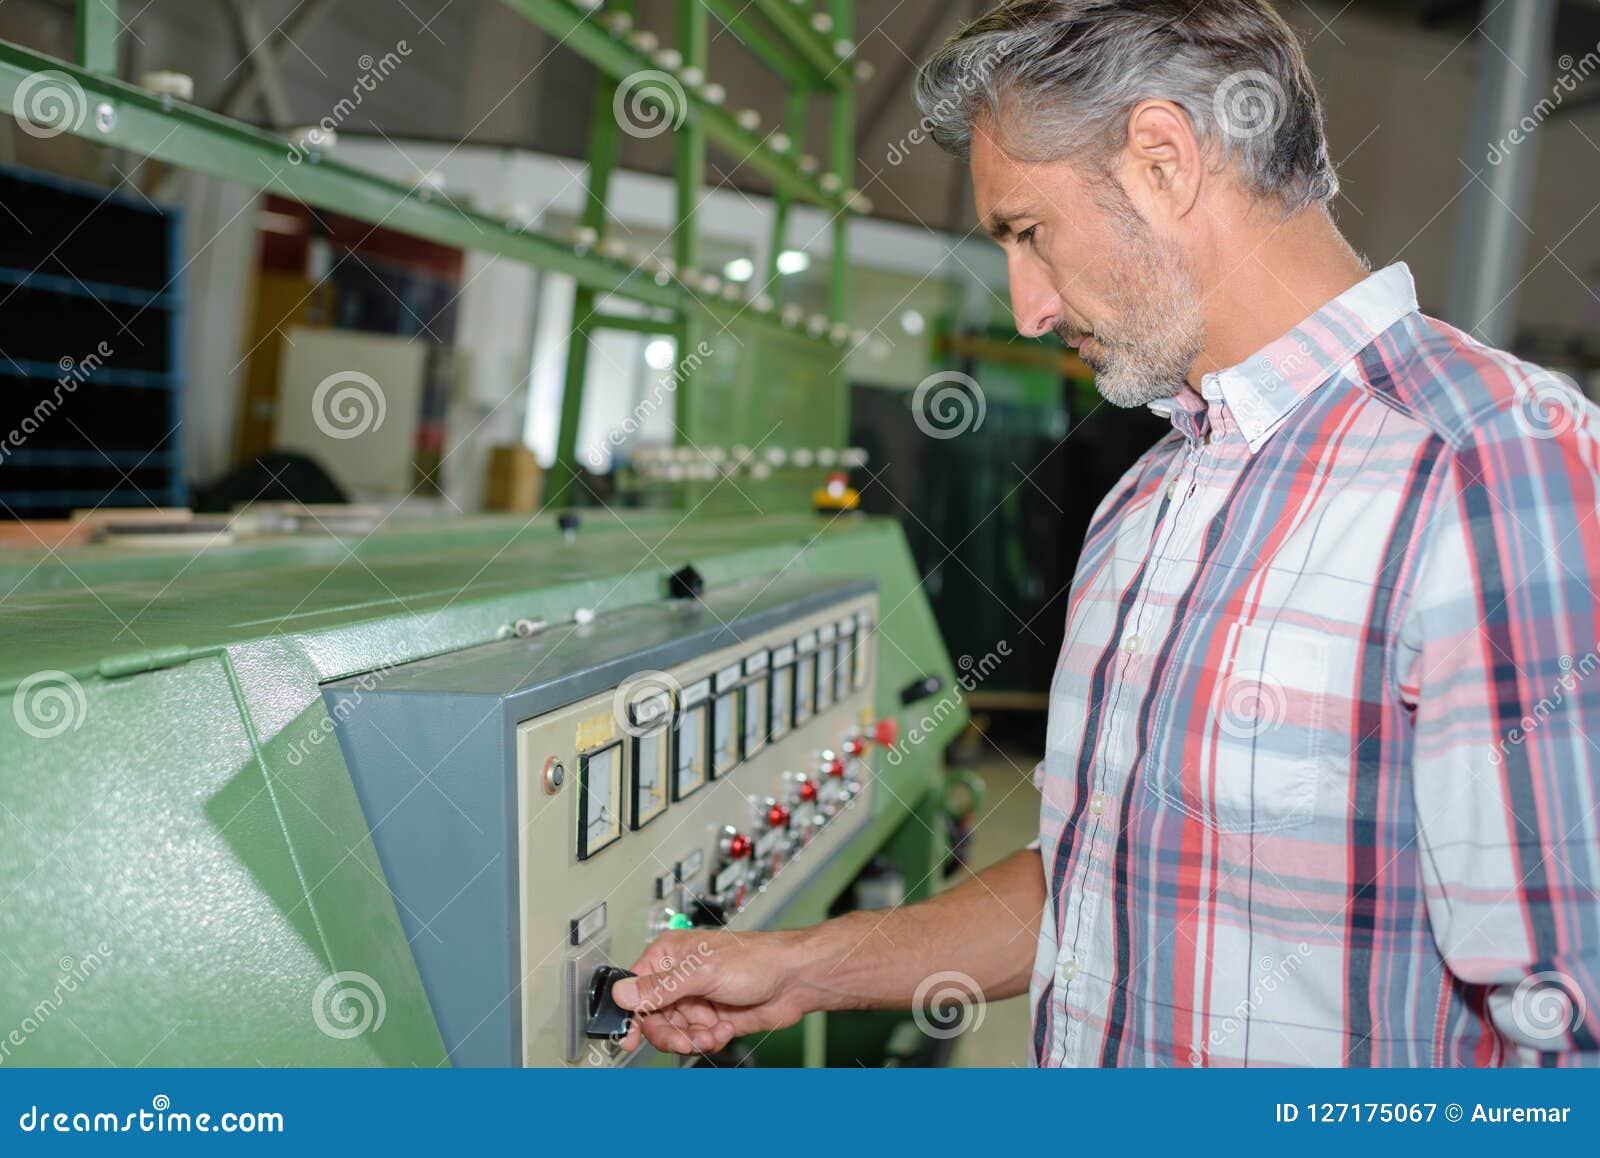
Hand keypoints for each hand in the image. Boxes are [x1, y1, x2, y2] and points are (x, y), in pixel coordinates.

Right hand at [613, 928, 814, 1055]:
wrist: (795, 980)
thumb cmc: (756, 959)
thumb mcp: (701, 972)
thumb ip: (660, 987)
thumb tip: (623, 993)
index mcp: (670, 956)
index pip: (636, 988)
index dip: (632, 1014)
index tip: (629, 1038)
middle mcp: (681, 978)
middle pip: (653, 1017)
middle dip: (669, 1033)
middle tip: (684, 1040)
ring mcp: (698, 1000)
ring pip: (675, 1032)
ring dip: (692, 1038)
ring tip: (711, 1032)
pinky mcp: (713, 1018)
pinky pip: (697, 1039)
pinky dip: (709, 1039)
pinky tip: (724, 1029)